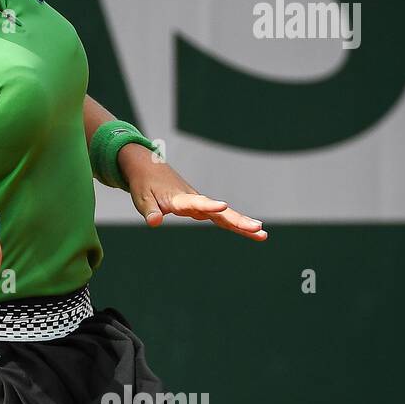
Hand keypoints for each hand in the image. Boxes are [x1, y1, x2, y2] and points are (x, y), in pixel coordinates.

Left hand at [119, 145, 266, 240]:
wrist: (149, 168)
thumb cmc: (144, 185)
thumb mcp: (142, 200)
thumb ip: (150, 211)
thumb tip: (154, 223)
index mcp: (179, 198)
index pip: (196, 203)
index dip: (209, 205)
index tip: (224, 206)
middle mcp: (194, 200)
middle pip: (218, 212)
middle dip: (238, 220)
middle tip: (258, 228)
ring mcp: (200, 204)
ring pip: (224, 215)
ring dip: (242, 224)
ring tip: (262, 234)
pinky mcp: (201, 208)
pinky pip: (220, 218)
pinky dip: (235, 224)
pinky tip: (252, 232)